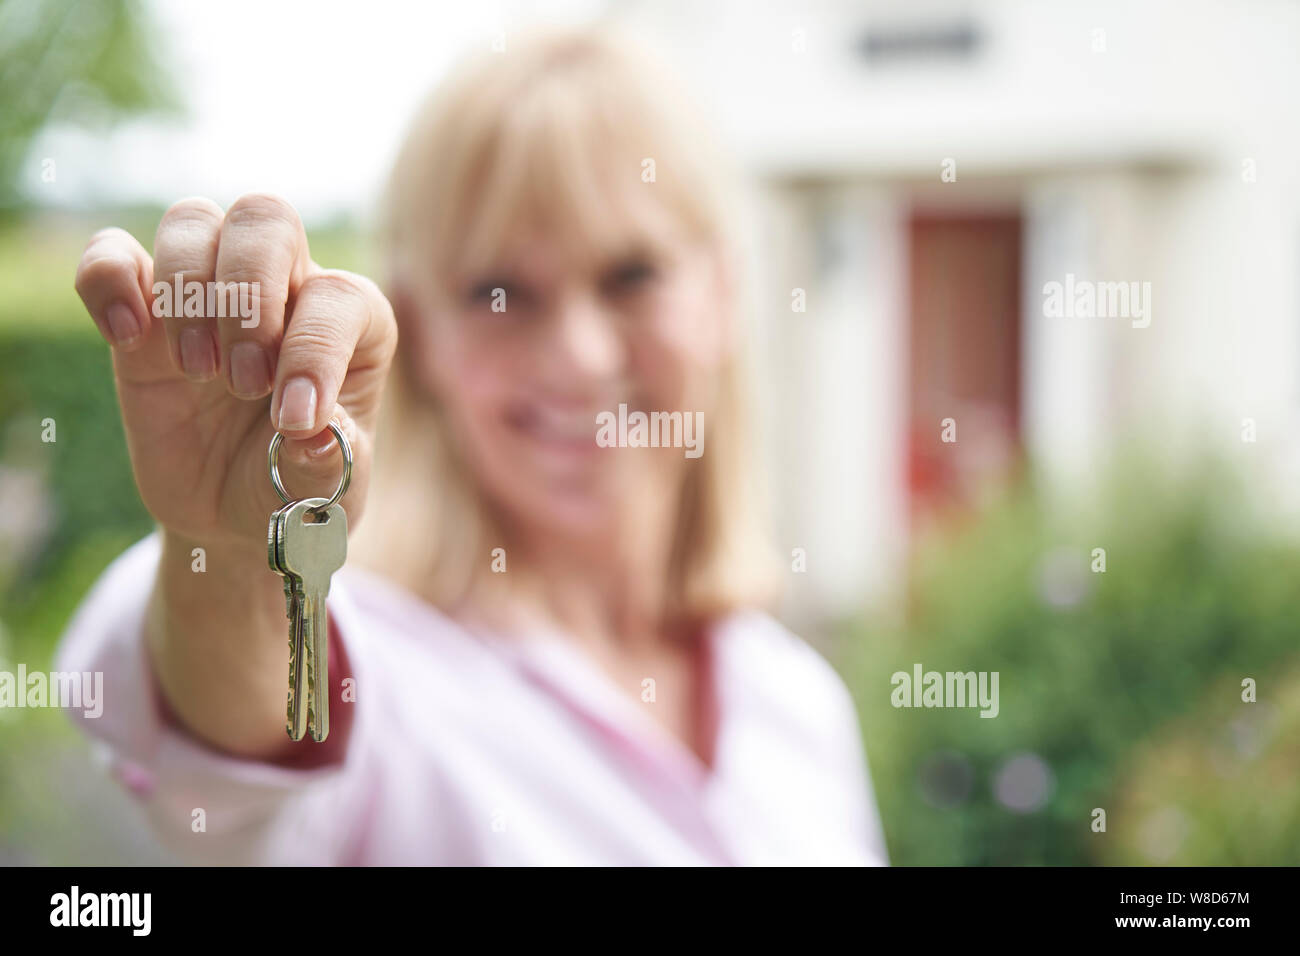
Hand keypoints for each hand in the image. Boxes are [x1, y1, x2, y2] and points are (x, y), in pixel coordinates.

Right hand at [74, 194, 396, 549]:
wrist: (230, 511)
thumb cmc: (295, 486)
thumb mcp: (324, 490)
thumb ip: (325, 463)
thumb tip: (313, 433)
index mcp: (354, 321)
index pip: (339, 297)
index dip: (315, 351)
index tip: (294, 421)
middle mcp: (287, 285)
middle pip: (267, 220)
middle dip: (248, 296)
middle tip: (243, 382)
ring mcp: (211, 290)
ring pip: (194, 220)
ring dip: (188, 293)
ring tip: (199, 373)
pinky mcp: (143, 311)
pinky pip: (113, 253)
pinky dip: (109, 279)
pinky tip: (127, 336)